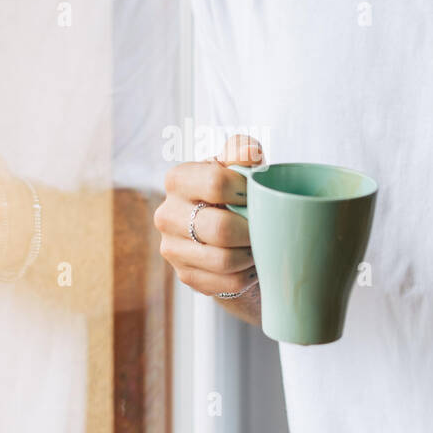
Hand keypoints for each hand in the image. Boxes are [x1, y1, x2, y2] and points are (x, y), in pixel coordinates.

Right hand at [153, 134, 263, 299]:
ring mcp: (172, 249)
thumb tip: (250, 155)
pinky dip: (247, 274)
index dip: (246, 190)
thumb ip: (243, 150)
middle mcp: (167, 214)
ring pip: (224, 260)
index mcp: (178, 179)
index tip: (257, 195)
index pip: (216, 182)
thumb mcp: (239, 166)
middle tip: (265, 227)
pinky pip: (227, 282)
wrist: (224, 234)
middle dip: (251, 230)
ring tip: (260, 245)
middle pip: (220, 228)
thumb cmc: (235, 193)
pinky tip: (252, 263)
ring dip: (251, 254)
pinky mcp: (185, 276)